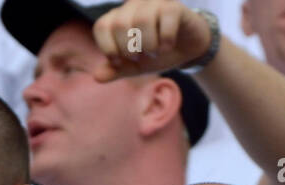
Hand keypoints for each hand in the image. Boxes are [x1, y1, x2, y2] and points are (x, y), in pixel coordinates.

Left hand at [91, 0, 212, 80]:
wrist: (187, 48)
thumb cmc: (158, 52)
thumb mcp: (136, 65)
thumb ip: (117, 69)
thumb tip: (96, 77)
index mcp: (119, 16)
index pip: (102, 26)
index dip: (108, 48)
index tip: (120, 61)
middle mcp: (133, 5)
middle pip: (120, 24)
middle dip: (129, 48)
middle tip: (140, 57)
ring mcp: (154, 3)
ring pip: (142, 19)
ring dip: (148, 44)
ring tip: (155, 52)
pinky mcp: (174, 6)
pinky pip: (166, 18)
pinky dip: (166, 39)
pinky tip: (168, 46)